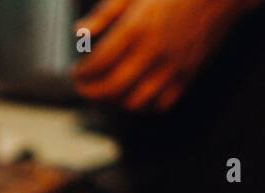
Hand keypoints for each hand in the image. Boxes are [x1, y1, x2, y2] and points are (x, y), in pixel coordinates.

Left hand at [73, 0, 259, 110]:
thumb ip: (105, 13)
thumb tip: (79, 34)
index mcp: (138, 28)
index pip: (99, 63)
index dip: (82, 73)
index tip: (76, 72)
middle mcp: (154, 51)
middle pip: (113, 88)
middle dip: (91, 93)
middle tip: (83, 88)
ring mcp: (173, 67)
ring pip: (135, 102)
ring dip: (114, 102)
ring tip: (106, 93)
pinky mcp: (188, 75)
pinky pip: (161, 104)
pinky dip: (143, 106)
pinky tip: (134, 95)